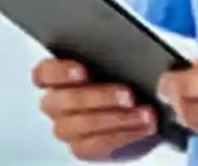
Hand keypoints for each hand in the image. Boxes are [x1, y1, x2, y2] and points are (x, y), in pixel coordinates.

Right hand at [32, 58, 160, 161]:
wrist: (152, 106)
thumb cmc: (134, 77)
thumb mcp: (133, 57)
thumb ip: (124, 51)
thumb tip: (136, 54)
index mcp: (63, 74)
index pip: (44, 73)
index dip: (58, 72)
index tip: (82, 71)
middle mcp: (59, 102)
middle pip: (61, 102)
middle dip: (97, 97)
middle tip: (128, 94)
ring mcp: (70, 127)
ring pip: (76, 125)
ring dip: (112, 118)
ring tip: (143, 112)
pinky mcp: (85, 147)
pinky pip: (93, 145)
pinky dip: (120, 135)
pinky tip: (143, 125)